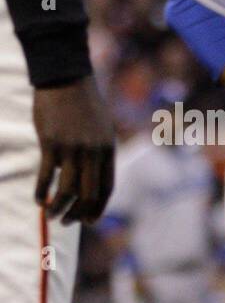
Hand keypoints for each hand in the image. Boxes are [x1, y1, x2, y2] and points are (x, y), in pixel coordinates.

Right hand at [33, 78, 115, 224]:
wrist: (66, 79)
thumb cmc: (83, 105)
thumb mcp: (101, 129)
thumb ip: (98, 153)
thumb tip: (89, 178)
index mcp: (108, 150)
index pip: (107, 188)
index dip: (98, 208)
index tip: (90, 221)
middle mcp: (93, 153)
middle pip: (89, 194)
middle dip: (78, 214)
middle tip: (67, 223)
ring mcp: (72, 149)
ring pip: (67, 190)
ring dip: (59, 207)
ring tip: (51, 215)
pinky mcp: (51, 143)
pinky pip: (46, 174)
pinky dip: (41, 190)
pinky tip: (38, 200)